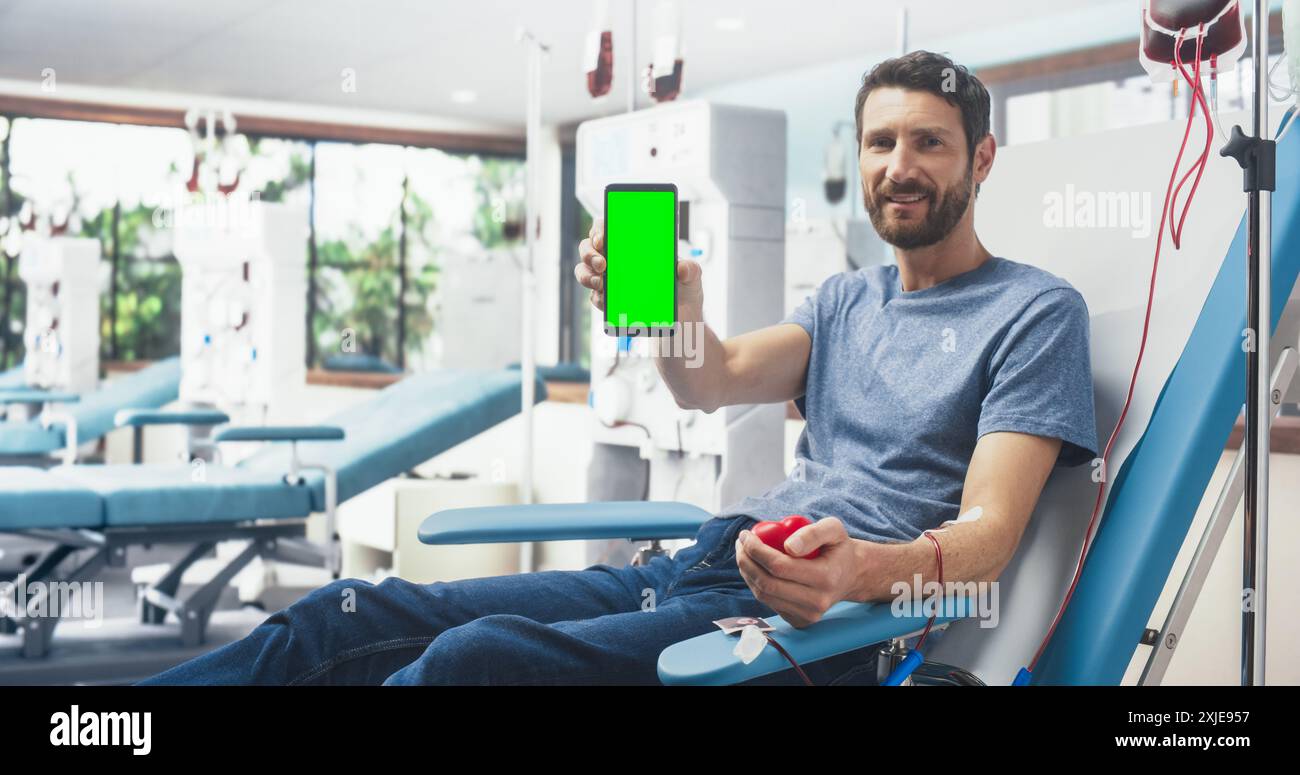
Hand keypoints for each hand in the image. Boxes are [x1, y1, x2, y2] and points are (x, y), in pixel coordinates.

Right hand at [575, 217, 704, 319]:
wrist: (682, 323)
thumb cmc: (684, 293)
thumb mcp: (693, 277)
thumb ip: (690, 269)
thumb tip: (681, 268)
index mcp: (635, 246)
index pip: (609, 228)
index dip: (599, 229)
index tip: (603, 238)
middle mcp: (618, 260)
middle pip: (589, 248)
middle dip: (589, 253)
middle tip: (602, 263)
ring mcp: (611, 281)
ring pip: (585, 272)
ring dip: (587, 276)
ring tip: (601, 284)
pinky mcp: (610, 302)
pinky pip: (594, 298)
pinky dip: (597, 299)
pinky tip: (606, 301)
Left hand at [735, 517, 860, 627]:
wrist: (850, 575)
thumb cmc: (838, 548)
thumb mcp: (833, 529)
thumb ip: (812, 533)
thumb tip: (788, 545)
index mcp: (826, 578)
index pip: (779, 566)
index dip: (756, 550)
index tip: (746, 535)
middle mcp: (817, 602)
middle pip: (767, 584)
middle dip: (746, 561)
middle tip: (741, 543)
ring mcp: (808, 616)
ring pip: (763, 595)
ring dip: (747, 572)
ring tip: (744, 553)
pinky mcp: (800, 621)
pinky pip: (768, 603)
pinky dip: (755, 584)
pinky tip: (755, 568)